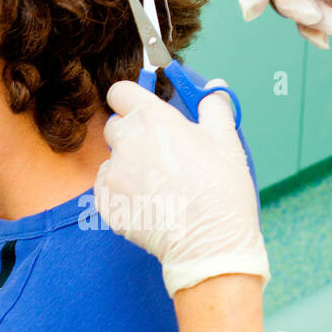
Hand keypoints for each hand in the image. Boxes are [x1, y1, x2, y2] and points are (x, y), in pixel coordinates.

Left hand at [95, 79, 269, 297]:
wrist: (209, 244)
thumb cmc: (221, 191)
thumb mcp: (226, 141)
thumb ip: (214, 107)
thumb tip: (214, 87)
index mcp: (152, 119)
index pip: (120, 92)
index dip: (131, 100)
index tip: (142, 110)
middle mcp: (126, 142)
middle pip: (114, 126)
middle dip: (131, 134)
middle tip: (159, 154)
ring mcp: (112, 174)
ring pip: (112, 160)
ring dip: (128, 166)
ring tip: (158, 187)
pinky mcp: (105, 203)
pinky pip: (106, 188)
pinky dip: (121, 193)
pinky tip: (147, 203)